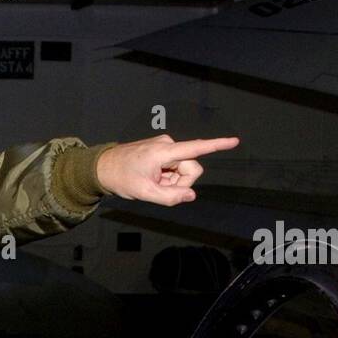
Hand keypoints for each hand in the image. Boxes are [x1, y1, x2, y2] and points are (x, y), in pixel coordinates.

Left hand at [95, 134, 238, 206]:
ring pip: (183, 170)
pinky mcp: (162, 151)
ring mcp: (164, 147)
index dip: (217, 145)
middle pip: (191, 168)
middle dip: (180, 182)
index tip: (235, 141)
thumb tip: (191, 195)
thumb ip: (170, 197)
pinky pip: (173, 167)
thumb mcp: (145, 193)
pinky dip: (166, 177)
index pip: (196, 148)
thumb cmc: (121, 178)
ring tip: (152, 182)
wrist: (102, 167)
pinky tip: (151, 178)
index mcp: (164, 151)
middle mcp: (168, 145)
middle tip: (159, 188)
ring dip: (172, 181)